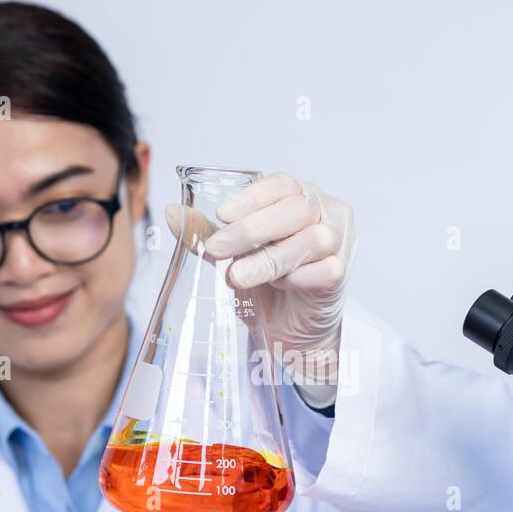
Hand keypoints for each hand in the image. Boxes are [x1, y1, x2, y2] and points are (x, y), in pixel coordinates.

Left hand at [165, 172, 355, 407]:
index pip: (282, 184)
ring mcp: (339, 241)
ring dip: (270, 258)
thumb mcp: (232, 255)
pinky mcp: (340, 273)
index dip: (252, 197)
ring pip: (311, 239)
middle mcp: (325, 212)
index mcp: (300, 197)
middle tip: (217, 249)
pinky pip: (323, 270)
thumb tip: (172, 213)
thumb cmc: (266, 282)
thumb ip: (208, 234)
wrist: (290, 327)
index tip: (221, 215)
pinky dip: (296, 278)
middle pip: (296, 209)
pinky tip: (279, 287)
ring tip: (238, 276)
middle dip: (252, 229)